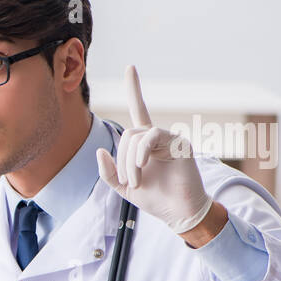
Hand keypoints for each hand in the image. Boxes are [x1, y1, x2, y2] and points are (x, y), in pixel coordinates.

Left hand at [96, 65, 212, 234]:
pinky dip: (141, 153)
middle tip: (129, 181)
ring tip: (136, 181)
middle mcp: (156, 137)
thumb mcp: (123, 187)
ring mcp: (168, 139)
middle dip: (122, 160)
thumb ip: (109, 171)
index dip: (134, 89)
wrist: (178, 212)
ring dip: (130, 163)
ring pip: (136, 137)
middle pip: (127, 135)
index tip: (130, 67)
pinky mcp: (179, 144)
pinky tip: (142, 167)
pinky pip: (151, 138)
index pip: (139, 111)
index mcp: (143, 144)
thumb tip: (100, 150)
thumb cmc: (154, 198)